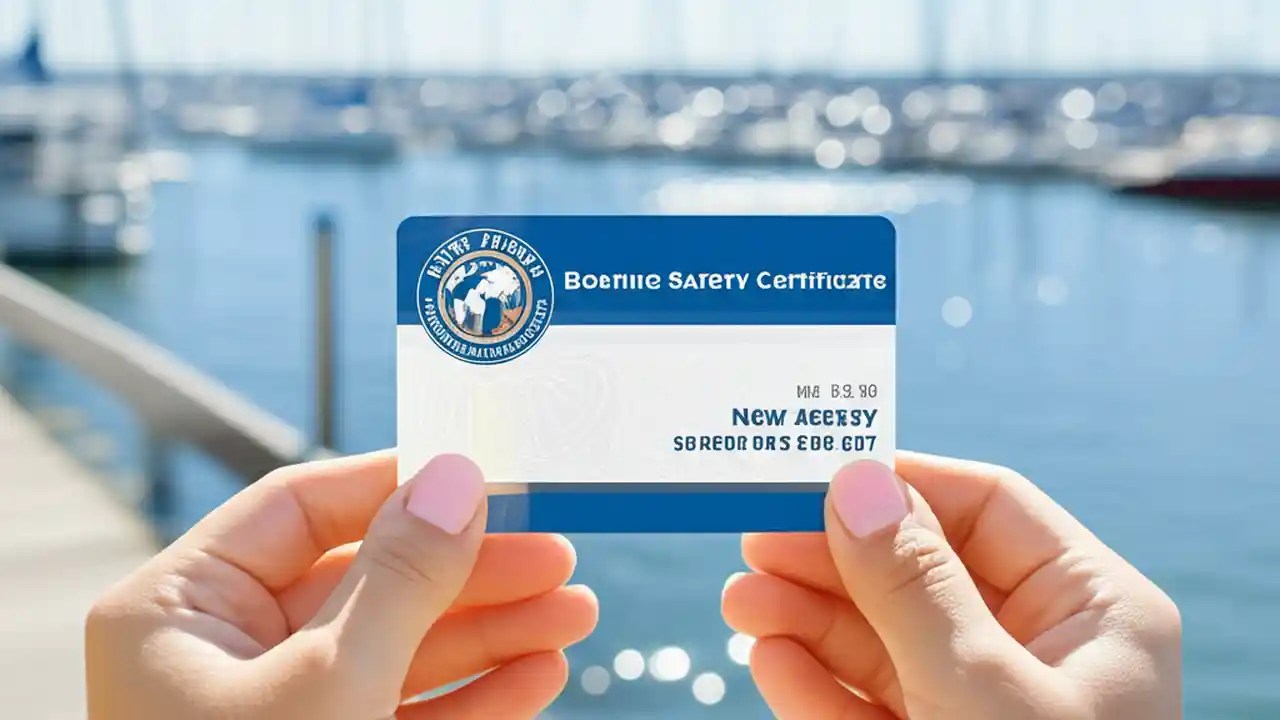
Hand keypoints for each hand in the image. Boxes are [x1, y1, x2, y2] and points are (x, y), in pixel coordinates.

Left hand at [86, 451, 597, 718]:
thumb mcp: (330, 683)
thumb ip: (401, 577)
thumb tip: (455, 475)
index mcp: (180, 609)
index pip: (301, 507)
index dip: (399, 485)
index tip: (490, 474)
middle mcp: (225, 653)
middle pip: (369, 578)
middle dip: (471, 571)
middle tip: (559, 555)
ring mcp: (279, 713)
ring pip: (400, 646)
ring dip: (492, 632)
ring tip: (575, 611)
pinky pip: (408, 711)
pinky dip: (475, 697)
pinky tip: (540, 674)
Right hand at [723, 452, 1180, 718]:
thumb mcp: (982, 691)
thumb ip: (913, 586)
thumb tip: (855, 482)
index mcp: (1093, 613)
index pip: (985, 506)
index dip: (896, 484)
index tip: (809, 473)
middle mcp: (1041, 654)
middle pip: (920, 571)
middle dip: (831, 556)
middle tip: (751, 539)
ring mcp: (985, 710)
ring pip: (884, 640)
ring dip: (808, 617)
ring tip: (739, 598)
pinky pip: (869, 707)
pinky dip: (815, 683)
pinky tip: (767, 656)